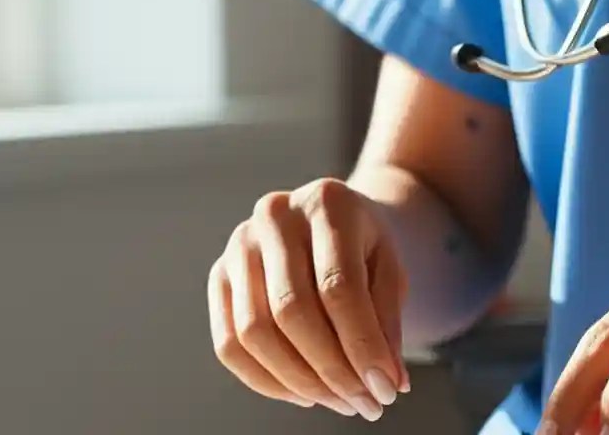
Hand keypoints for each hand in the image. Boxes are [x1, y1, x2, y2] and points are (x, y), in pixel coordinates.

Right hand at [207, 179, 409, 420]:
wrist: (332, 219)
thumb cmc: (365, 246)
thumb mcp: (391, 269)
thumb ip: (387, 321)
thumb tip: (388, 383)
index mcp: (327, 202)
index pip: (339, 286)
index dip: (362, 345)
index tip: (385, 389)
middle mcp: (275, 215)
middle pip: (292, 311)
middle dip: (332, 371)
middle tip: (365, 405)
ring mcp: (239, 244)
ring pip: (254, 332)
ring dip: (300, 382)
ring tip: (340, 402)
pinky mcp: (218, 275)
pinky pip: (229, 344)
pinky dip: (267, 381)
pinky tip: (305, 395)